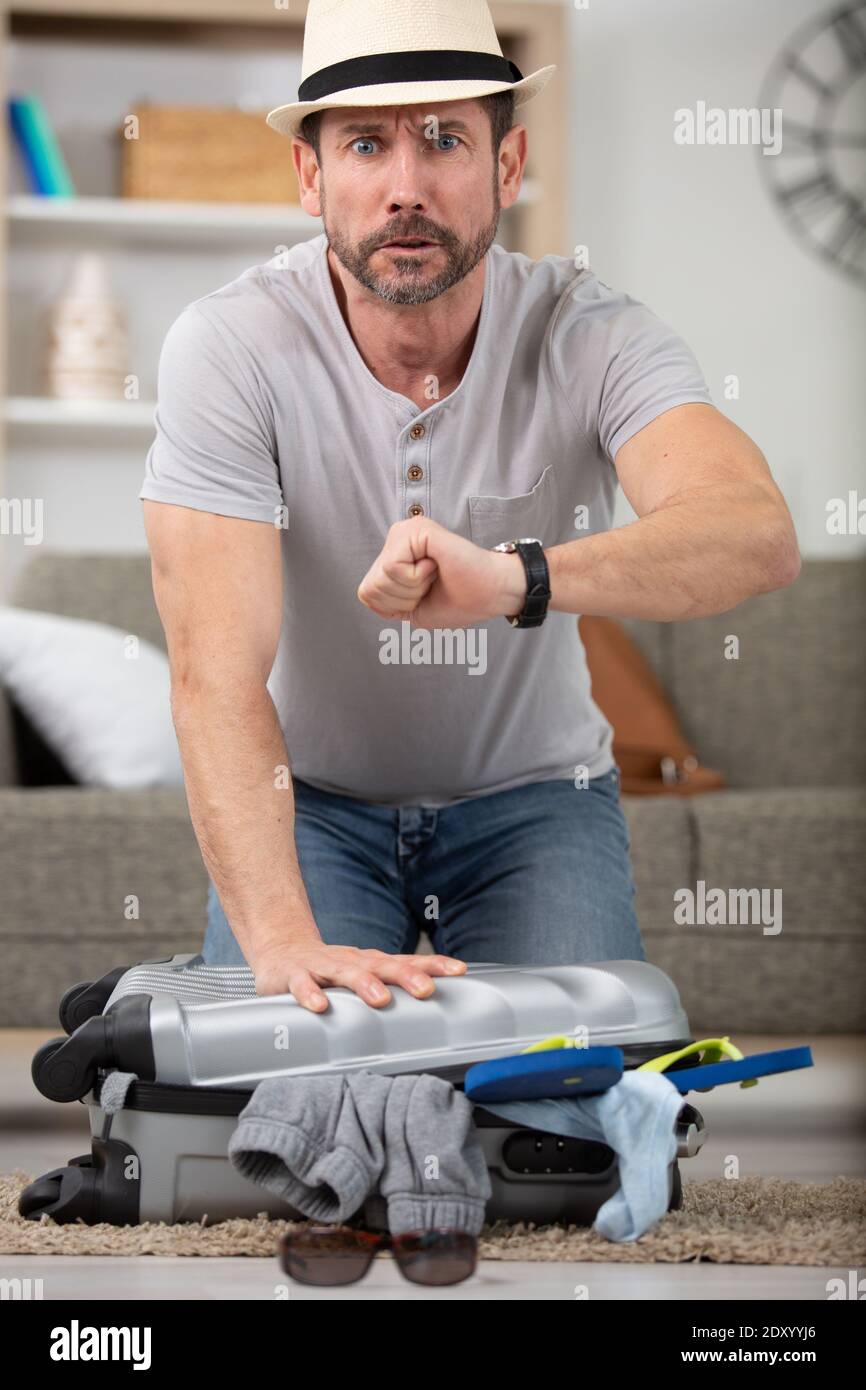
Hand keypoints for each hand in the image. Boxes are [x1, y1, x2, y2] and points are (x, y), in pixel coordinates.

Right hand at [252, 938, 467, 1011]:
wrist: (282, 950)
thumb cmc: (330, 968)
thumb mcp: (363, 974)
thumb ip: (391, 988)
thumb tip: (432, 1003)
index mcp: (370, 962)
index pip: (406, 961)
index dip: (433, 965)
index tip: (459, 971)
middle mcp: (351, 961)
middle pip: (382, 966)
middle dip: (406, 976)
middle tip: (427, 990)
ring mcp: (322, 967)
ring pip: (346, 974)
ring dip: (365, 984)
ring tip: (380, 998)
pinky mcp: (294, 975)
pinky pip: (303, 985)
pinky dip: (310, 994)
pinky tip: (320, 1006)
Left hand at [356, 516, 525, 627]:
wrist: (490, 594)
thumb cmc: (460, 600)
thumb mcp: (411, 608)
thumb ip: (385, 599)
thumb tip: (365, 591)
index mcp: (395, 555)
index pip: (366, 593)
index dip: (394, 606)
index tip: (424, 596)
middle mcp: (397, 538)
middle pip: (371, 587)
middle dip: (402, 599)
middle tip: (431, 586)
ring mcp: (406, 531)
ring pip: (382, 578)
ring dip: (412, 589)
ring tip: (435, 575)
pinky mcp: (417, 530)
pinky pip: (393, 568)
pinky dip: (416, 579)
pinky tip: (436, 566)